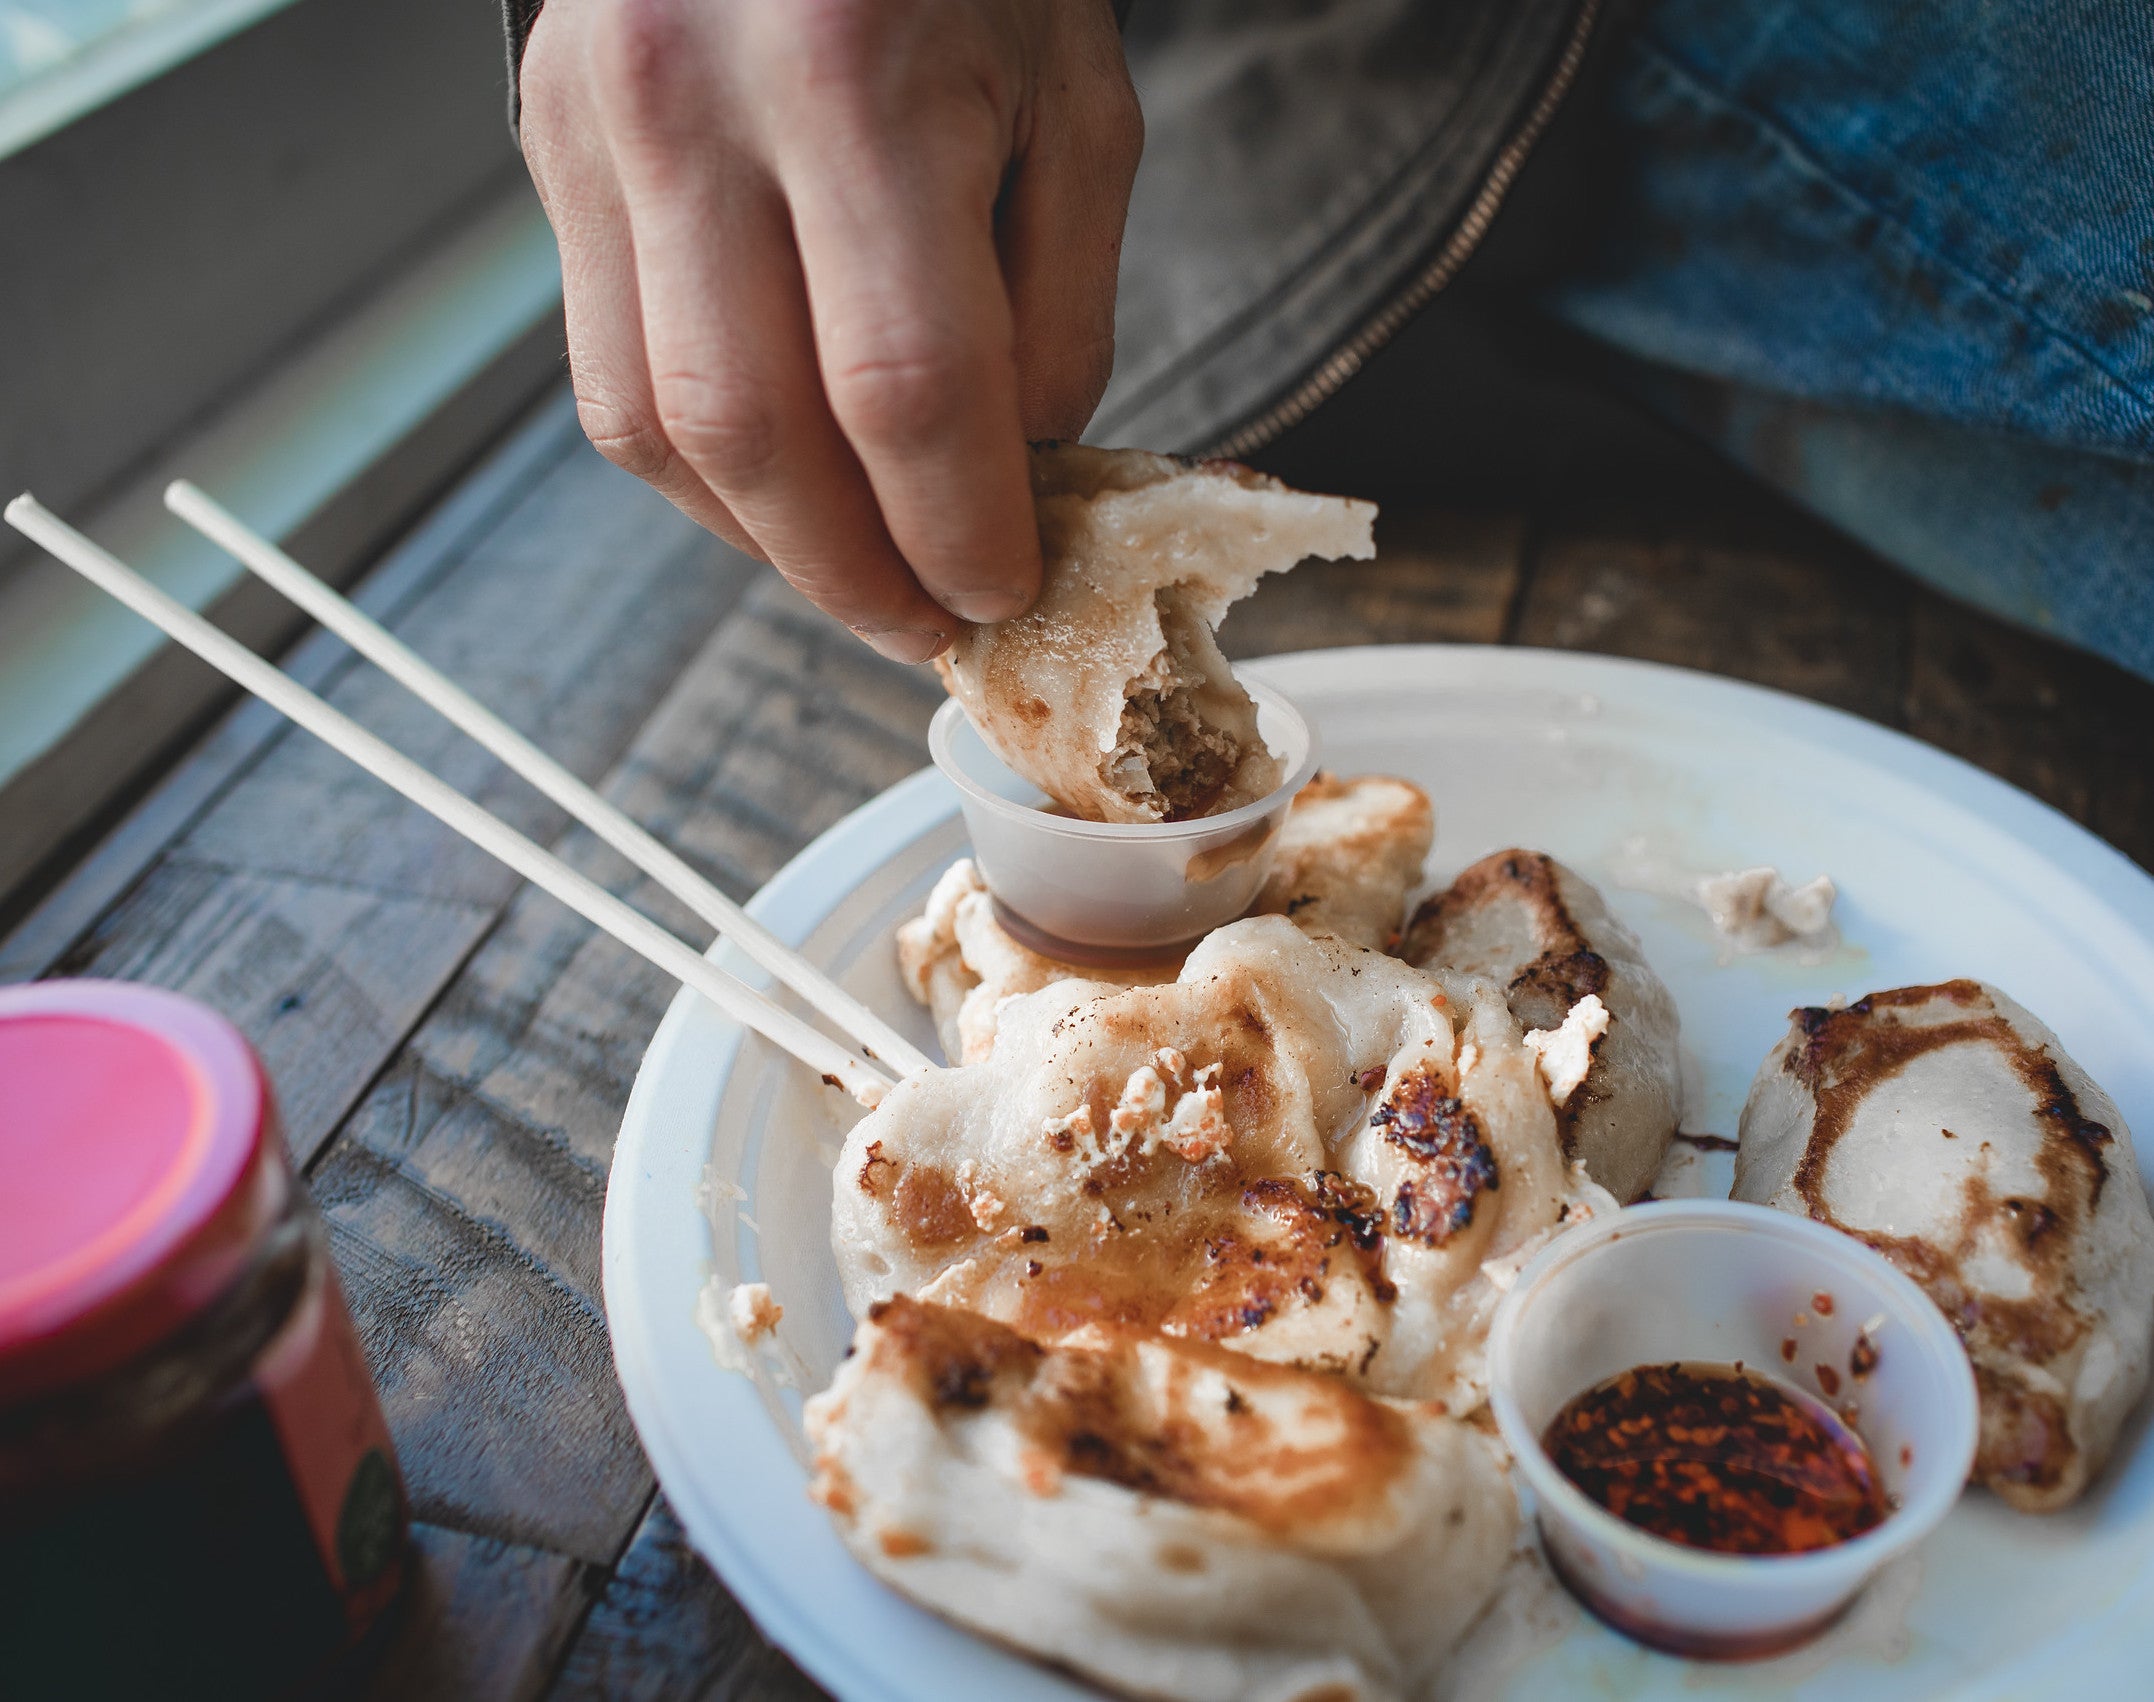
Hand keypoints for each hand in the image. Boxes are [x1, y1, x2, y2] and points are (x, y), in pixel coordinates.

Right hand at [518, 0, 1142, 661]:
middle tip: (931, 624)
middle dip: (857, 574)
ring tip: (861, 575)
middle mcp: (694, 107)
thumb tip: (1015, 483)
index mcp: (855, 76)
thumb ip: (1057, 310)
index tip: (1004, 592)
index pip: (903, 387)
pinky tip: (783, 494)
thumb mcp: (1074, 102)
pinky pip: (610, 381)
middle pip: (760, 436)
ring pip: (658, 433)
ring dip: (769, 546)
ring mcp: (598, 131)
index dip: (960, 528)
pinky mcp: (549, 157)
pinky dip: (703, 475)